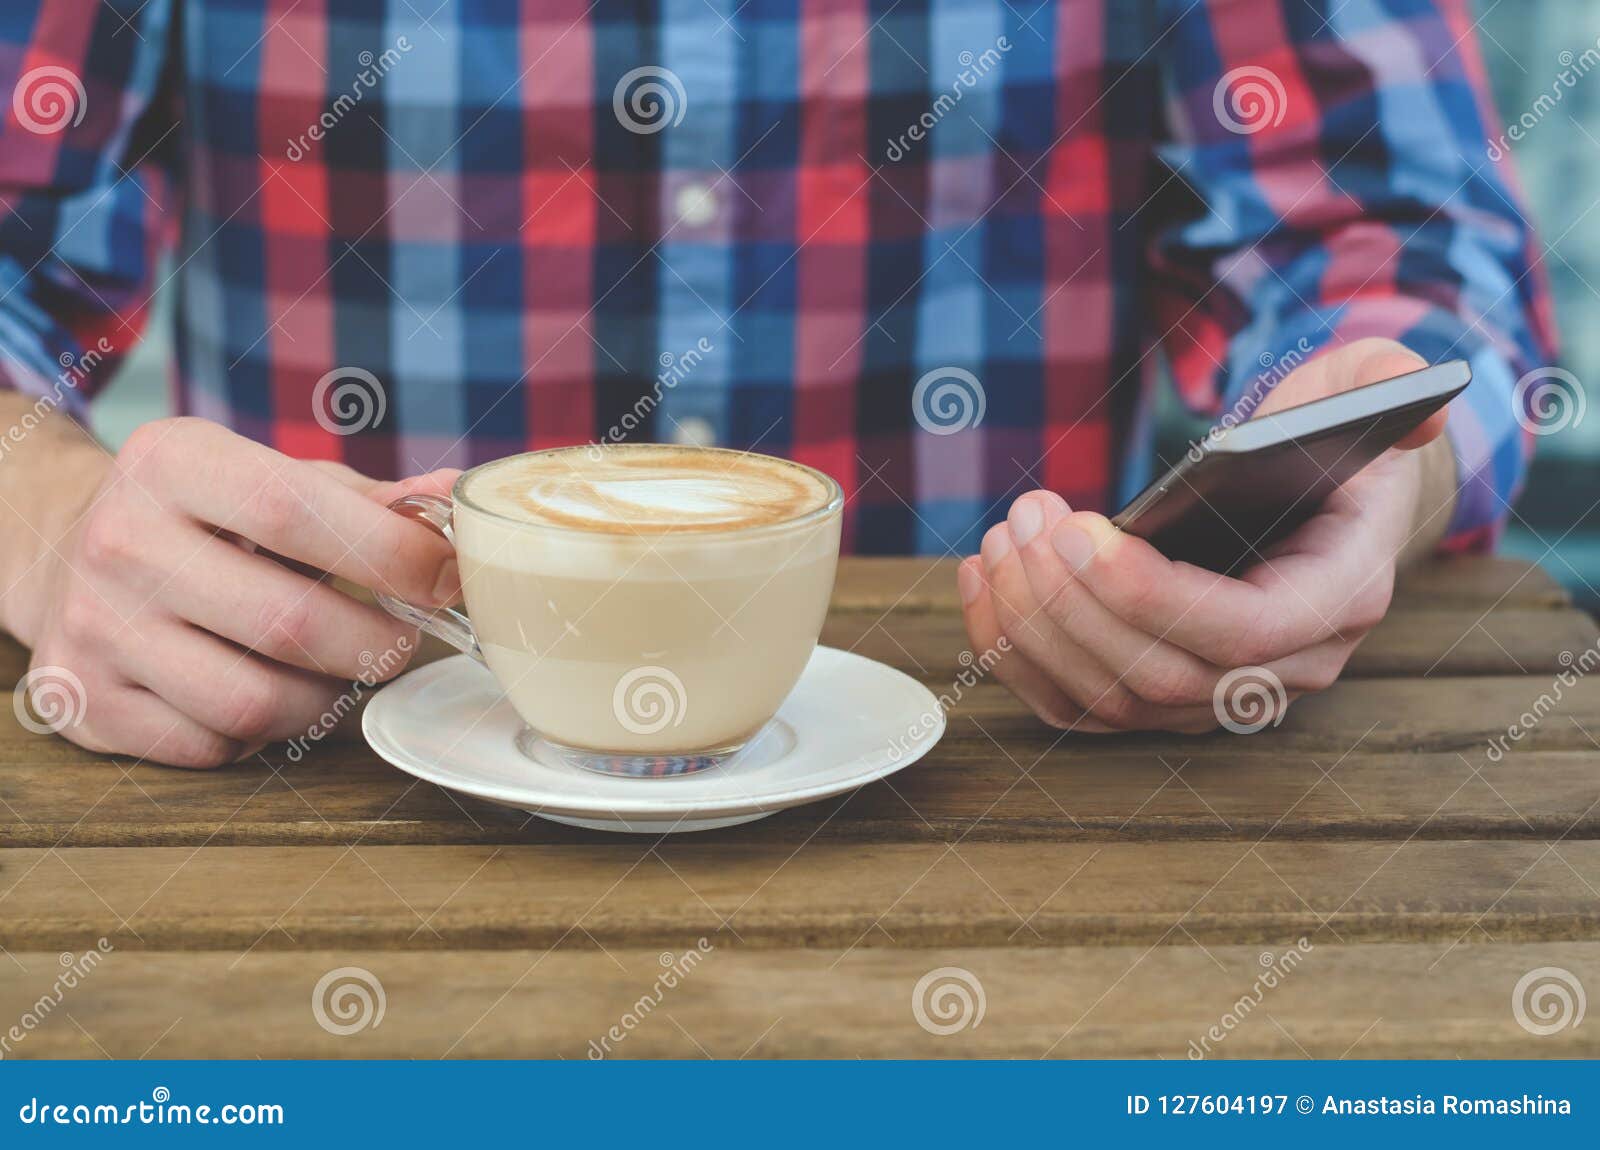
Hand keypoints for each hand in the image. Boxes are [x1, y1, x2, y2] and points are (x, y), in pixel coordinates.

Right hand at [8, 417, 459, 766]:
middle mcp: (122, 540)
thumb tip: (458, 501)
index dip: (391, 554)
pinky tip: (267, 692)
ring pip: (255, 702)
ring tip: (338, 669)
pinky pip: (212, 746)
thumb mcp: (276, 479)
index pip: (296, 510)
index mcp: (174, 462)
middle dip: (375, 644)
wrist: (69, 556)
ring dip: (324, 699)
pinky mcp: (87, 701)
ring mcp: (97, 626)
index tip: (447, 580)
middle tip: (403, 643)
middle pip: (288, 622)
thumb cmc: (210, 519)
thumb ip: (371, 500)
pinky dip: (261, 735)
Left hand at [959, 339, 1455, 732]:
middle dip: (1073, 603)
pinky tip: (982, 579)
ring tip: (1002, 539)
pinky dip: (1015, 654)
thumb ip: (1380, 381)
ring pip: (1109, 699)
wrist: (1305, 500)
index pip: (1242, 634)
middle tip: (1025, 521)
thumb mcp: (1356, 393)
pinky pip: (1072, 705)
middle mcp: (1284, 669)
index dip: (1153, 595)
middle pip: (1161, 676)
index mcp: (1340, 598)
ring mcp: (1216, 696)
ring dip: (1035, 625)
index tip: (1080, 532)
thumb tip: (1413, 395)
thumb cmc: (1322, 443)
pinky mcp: (1156, 700)